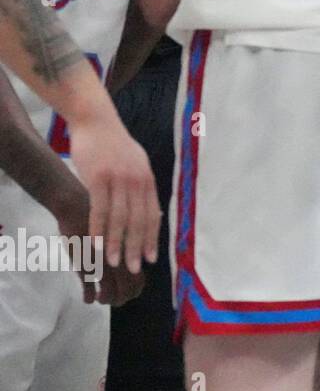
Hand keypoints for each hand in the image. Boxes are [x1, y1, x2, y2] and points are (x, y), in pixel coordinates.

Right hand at [46, 186, 140, 304]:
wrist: (76, 206)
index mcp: (130, 252)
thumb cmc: (100, 216)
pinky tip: (88, 299)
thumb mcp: (119, 233)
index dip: (135, 290)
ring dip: (107, 300)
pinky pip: (89, 289)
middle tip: (116, 300)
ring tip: (102, 300)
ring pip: (110, 292)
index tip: (130, 294)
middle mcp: (120, 259)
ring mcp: (102, 264)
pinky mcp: (83, 265)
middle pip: (127, 288)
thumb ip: (127, 247)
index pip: (139, 279)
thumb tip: (140, 261)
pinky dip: (89, 297)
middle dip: (122, 298)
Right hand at [68, 108, 159, 273]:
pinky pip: (99, 209)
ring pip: (120, 219)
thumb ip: (142, 187)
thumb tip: (152, 212)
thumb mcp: (136, 164)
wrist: (96, 121)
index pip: (152, 215)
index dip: (151, 238)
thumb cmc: (113, 145)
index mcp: (148, 179)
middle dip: (136, 247)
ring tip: (113, 262)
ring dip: (116, 243)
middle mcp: (137, 181)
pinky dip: (99, 230)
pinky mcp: (98, 178)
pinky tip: (96, 245)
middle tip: (133, 268)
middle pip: (139, 221)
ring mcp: (119, 179)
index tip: (149, 259)